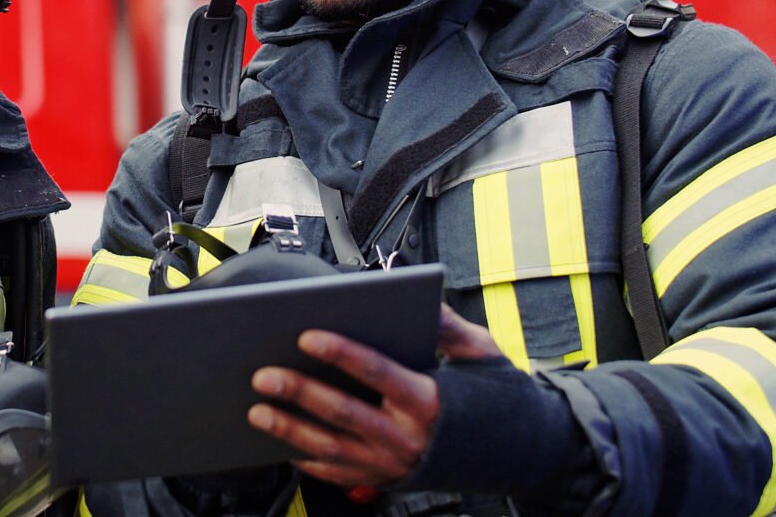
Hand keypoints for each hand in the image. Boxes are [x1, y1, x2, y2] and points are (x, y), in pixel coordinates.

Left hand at [247, 305, 500, 488]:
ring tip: (256, 410)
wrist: (519, 456)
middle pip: (344, 413)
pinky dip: (306, 462)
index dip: (341, 353)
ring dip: (290, 430)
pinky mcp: (385, 481)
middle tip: (263, 374)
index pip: (378, 373)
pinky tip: (279, 445)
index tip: (307, 335)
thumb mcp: (482, 355)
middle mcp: (409, 438)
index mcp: (431, 400)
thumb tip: (418, 295)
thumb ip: (447, 325)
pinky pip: (337, 475)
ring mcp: (393, 464)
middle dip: (300, 393)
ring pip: (331, 449)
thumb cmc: (496, 400)